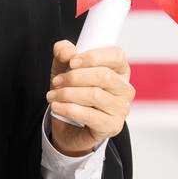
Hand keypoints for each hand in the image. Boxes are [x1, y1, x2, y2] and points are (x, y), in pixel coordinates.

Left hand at [46, 39, 134, 155]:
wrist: (68, 124)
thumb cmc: (72, 91)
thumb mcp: (63, 68)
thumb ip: (63, 52)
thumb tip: (66, 52)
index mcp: (119, 70)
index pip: (116, 56)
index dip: (92, 57)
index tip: (71, 62)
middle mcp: (125, 89)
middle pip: (104, 75)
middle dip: (74, 77)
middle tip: (56, 82)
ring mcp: (122, 109)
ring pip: (95, 95)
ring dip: (67, 94)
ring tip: (52, 96)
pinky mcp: (112, 126)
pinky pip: (90, 115)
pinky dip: (69, 109)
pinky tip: (56, 107)